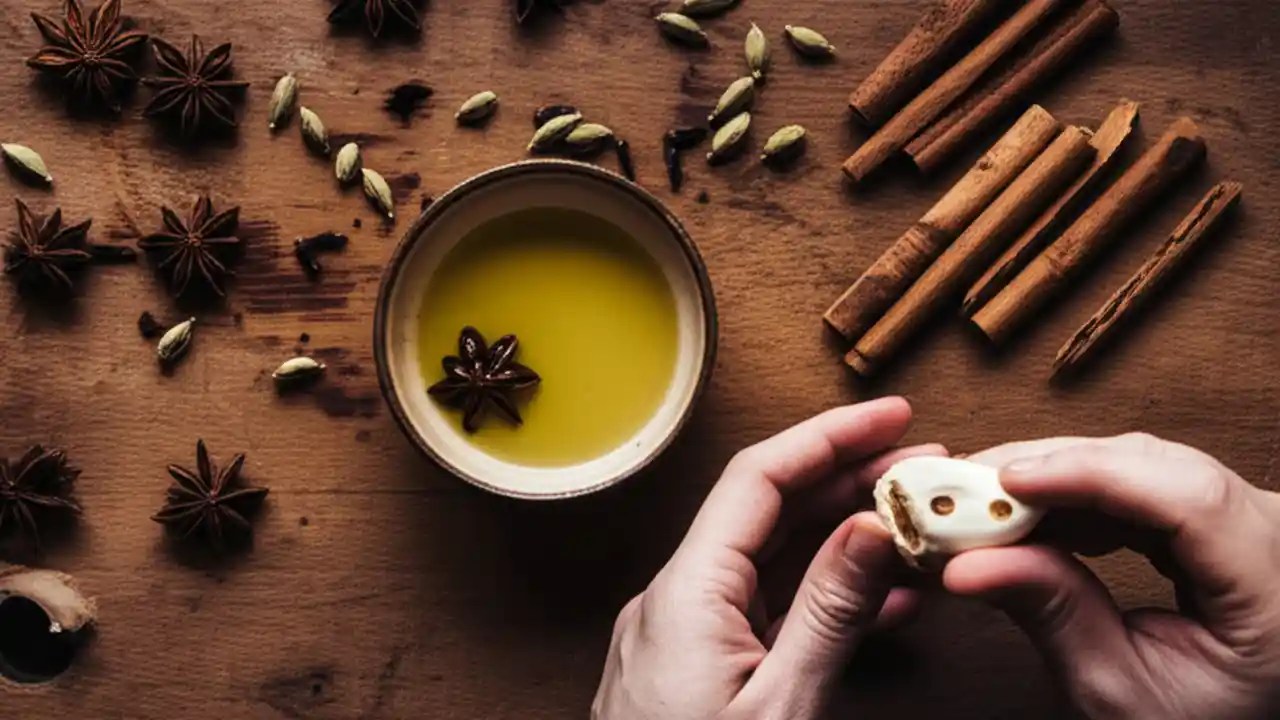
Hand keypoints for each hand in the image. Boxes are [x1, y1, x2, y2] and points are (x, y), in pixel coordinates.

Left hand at [592, 398, 943, 719]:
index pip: (759, 479)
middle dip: (848, 481)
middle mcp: (676, 599)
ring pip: (772, 561)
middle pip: (768, 512)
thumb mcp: (783, 708)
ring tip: (919, 521)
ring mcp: (685, 634)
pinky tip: (883, 595)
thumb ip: (831, 612)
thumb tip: (875, 525)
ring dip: (844, 537)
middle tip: (926, 467)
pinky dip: (824, 595)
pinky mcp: (699, 668)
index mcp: (685, 593)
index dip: (829, 436)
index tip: (892, 415)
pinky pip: (766, 611)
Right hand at [945, 433, 1279, 719]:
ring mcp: (1243, 514)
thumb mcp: (1118, 691)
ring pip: (1137, 463)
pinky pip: (1135, 479)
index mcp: (1273, 587)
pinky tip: (1021, 510)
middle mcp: (1272, 531)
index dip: (1093, 475)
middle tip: (964, 488)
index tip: (1008, 480)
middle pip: (1154, 466)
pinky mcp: (1210, 511)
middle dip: (1052, 471)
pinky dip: (1071, 493)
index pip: (1191, 499)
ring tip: (977, 503)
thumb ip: (1054, 617)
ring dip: (1051, 478)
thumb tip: (970, 564)